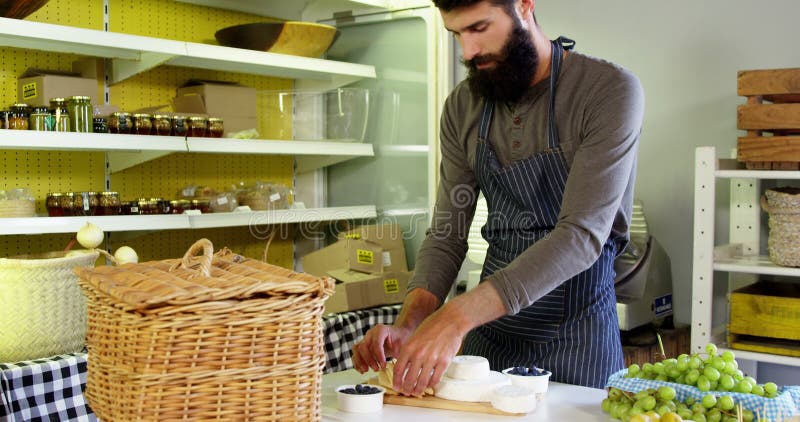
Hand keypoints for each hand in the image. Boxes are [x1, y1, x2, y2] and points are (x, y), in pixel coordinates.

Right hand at [352, 324, 411, 372]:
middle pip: (363, 346)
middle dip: (369, 360)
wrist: (398, 335)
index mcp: (380, 330)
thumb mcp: (403, 343)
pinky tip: (362, 371)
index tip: (384, 365)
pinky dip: (357, 363)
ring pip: (356, 349)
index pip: (376, 343)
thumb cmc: (400, 338)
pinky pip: (355, 354)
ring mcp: (365, 339)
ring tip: (366, 370)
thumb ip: (399, 350)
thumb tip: (396, 360)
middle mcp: (370, 333)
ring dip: (360, 361)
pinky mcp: (363, 347)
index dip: (379, 355)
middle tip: (377, 369)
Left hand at [392, 282, 507, 396]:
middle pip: (409, 379)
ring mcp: (432, 359)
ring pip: (422, 382)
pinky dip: (430, 384)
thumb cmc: (432, 326)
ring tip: (417, 392)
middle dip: (406, 389)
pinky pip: (435, 379)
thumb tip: (404, 367)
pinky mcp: (444, 362)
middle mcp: (419, 354)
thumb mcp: (414, 337)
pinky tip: (429, 385)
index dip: (396, 381)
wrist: (450, 320)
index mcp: (409, 347)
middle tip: (407, 392)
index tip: (396, 386)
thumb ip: (408, 351)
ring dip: (418, 390)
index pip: (398, 370)